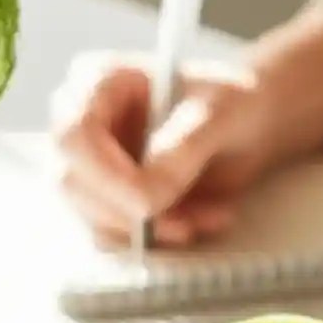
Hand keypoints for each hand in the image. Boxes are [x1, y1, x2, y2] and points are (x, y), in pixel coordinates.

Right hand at [50, 52, 270, 245]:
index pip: (75, 134)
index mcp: (100, 83)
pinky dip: (159, 240)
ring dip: (151, 231)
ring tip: (207, 217)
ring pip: (90, 215)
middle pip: (70, 181)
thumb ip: (182, 147)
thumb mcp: (220, 114)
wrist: (252, 126)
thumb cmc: (234, 102)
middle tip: (183, 225)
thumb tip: (145, 196)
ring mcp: (91, 166)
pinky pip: (117, 235)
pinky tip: (199, 221)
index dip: (105, 175)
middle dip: (126, 213)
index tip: (149, 204)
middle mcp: (83, 123)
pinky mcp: (109, 200)